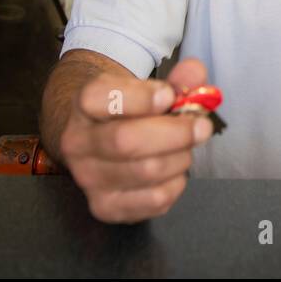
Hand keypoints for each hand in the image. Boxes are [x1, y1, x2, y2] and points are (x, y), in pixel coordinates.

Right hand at [61, 58, 212, 222]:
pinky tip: (174, 170)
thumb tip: (195, 74)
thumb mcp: (148, 86)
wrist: (98, 138)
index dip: (144, 98)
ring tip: (186, 148)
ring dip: (179, 158)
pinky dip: (176, 184)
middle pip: (126, 141)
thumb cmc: (130, 110)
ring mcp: (88, 179)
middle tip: (202, 126)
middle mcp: (78, 143)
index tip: (170, 96)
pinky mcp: (105, 207)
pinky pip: (154, 200)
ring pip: (145, 172)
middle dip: (175, 133)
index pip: (106, 98)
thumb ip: (175, 79)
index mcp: (85, 104)